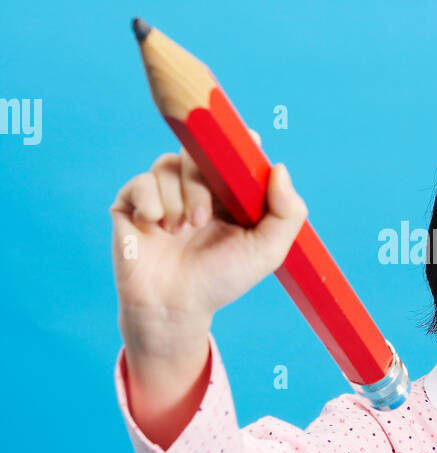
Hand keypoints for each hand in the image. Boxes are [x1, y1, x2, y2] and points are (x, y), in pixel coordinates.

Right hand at [109, 131, 308, 344]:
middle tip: (200, 221)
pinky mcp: (133, 202)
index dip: (237, 143)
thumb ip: (287, 213)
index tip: (242, 147)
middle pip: (197, 150)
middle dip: (199, 182)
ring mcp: (163, 192)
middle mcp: (195, 185)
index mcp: (227, 191)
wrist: (174, 308)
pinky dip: (152, 205)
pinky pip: (141, 182)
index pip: (232, 151)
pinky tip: (155, 228)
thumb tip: (280, 168)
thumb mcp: (266, 252)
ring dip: (177, 200)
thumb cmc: (221, 280)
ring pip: (168, 164)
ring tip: (179, 232)